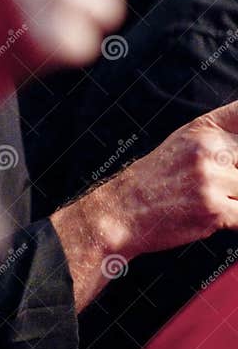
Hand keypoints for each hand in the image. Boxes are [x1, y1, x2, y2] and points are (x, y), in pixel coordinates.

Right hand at [51, 98, 237, 311]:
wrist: (123, 209)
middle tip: (220, 185)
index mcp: (205, 129)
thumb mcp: (186, 143)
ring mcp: (210, 177)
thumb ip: (222, 138)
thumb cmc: (156, 180)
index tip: (232, 156)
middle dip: (237, 177)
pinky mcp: (213, 208)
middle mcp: (208, 147)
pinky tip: (213, 216)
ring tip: (210, 201)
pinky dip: (233, 220)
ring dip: (235, 200)